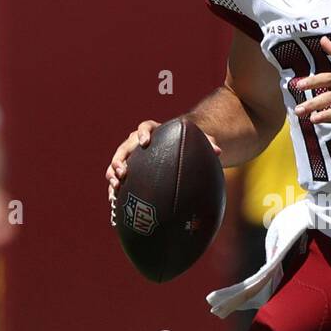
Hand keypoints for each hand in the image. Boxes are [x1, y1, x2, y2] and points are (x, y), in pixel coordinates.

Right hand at [106, 121, 220, 202]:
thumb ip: (206, 144)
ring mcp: (130, 158)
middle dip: (120, 159)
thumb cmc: (186, 146)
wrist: (176, 154)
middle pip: (124, 147)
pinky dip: (114, 190)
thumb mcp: (196, 143)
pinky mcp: (128, 172)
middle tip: (123, 171)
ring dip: (113, 174)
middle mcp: (136, 143)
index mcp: (152, 131)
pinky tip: (115, 202)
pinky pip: (117, 180)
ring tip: (115, 186)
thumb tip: (218, 152)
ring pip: (116, 163)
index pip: (144, 128)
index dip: (142, 134)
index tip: (145, 142)